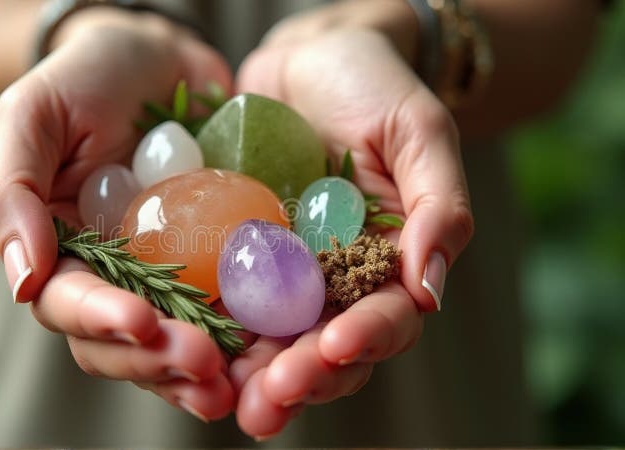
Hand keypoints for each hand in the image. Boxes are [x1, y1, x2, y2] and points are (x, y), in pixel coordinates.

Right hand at [0, 9, 233, 420]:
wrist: (158, 59)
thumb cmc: (86, 78)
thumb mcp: (34, 116)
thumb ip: (11, 194)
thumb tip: (23, 282)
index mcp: (61, 253)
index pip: (67, 304)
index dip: (100, 319)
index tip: (139, 320)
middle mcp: (114, 276)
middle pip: (124, 343)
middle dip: (158, 359)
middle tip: (203, 364)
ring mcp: (169, 274)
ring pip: (175, 343)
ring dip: (202, 371)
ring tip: (235, 384)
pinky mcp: (220, 263)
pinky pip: (232, 310)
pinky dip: (247, 339)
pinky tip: (270, 351)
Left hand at [230, 5, 473, 436]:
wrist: (309, 58)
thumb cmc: (375, 86)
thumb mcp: (418, 133)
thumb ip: (437, 207)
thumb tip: (431, 290)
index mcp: (386, 263)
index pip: (386, 318)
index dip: (364, 339)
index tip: (335, 346)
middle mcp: (334, 280)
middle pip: (322, 348)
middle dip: (298, 378)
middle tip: (267, 400)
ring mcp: (281, 271)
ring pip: (269, 339)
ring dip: (249, 373)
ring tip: (224, 394)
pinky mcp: (234, 253)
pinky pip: (221, 297)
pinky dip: (207, 327)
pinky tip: (187, 346)